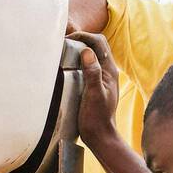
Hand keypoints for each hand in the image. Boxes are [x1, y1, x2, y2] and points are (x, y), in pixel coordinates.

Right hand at [72, 31, 120, 151]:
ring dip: (78, 48)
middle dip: (80, 39)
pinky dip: (76, 60)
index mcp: (109, 70)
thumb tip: (87, 52)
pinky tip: (66, 65)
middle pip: (95, 45)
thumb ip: (93, 73)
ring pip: (90, 54)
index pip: (99, 42)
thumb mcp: (94, 95)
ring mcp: (100, 77)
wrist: (99, 135)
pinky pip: (85, 65)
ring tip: (63, 50)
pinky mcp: (93, 84)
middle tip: (63, 42)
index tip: (68, 38)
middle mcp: (106, 70)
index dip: (84, 36)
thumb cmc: (97, 118)